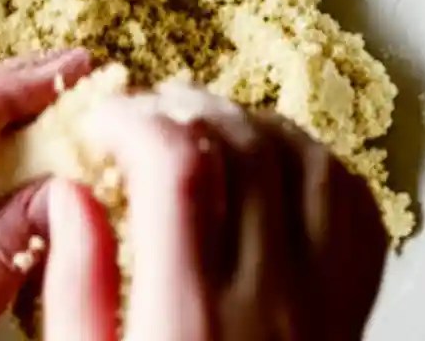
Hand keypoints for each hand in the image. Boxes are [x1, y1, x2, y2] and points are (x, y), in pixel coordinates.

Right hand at [48, 83, 387, 340]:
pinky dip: (309, 158)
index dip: (138, 118)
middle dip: (186, 108)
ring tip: (201, 128)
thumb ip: (76, 286)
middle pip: (245, 146)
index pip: (181, 168)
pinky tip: (269, 162)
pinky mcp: (354, 303)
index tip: (105, 120)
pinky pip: (351, 200)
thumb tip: (70, 193)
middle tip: (147, 118)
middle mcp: (270, 298)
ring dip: (248, 123)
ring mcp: (326, 298)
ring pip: (305, 157)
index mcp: (191, 317)